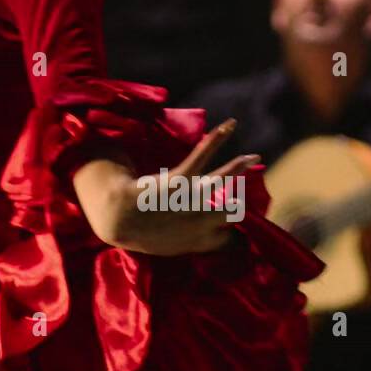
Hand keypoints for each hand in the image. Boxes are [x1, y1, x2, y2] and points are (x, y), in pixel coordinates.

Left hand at [75, 119, 259, 255]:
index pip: (226, 239)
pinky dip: (217, 138)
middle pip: (230, 212)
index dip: (229, 232)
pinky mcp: (180, 179)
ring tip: (253, 158)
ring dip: (239, 166)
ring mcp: (190, 199)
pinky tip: (229, 125)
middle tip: (237, 201)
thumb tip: (202, 232)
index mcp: (197, 242)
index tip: (230, 227)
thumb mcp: (164, 246)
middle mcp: (200, 222)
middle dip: (235, 207)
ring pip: (222, 181)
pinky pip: (202, 156)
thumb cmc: (136, 232)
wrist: (117, 219)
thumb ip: (185, 240)